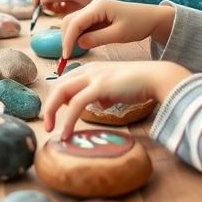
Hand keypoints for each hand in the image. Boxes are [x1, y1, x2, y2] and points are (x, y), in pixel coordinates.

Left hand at [43, 59, 191, 139]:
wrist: (155, 78)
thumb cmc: (139, 84)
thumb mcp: (116, 88)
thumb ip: (104, 94)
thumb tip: (99, 104)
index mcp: (91, 68)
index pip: (65, 81)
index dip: (56, 97)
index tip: (54, 113)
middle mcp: (89, 70)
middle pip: (58, 85)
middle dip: (49, 105)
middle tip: (46, 123)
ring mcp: (93, 76)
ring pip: (62, 92)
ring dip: (52, 111)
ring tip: (50, 129)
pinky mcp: (100, 86)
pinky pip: (76, 104)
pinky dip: (68, 119)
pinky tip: (67, 133)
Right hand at [60, 0, 175, 59]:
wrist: (152, 18)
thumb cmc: (138, 24)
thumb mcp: (119, 34)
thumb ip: (97, 38)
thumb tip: (79, 44)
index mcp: (98, 6)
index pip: (74, 22)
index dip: (68, 40)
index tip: (66, 56)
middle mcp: (93, 4)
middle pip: (69, 20)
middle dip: (65, 38)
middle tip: (67, 56)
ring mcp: (94, 9)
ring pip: (73, 22)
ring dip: (70, 37)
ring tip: (73, 53)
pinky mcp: (96, 15)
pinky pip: (82, 25)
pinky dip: (78, 35)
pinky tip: (81, 46)